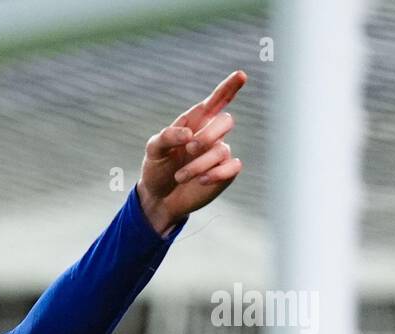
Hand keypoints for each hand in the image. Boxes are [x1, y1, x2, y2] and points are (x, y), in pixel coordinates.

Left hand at [137, 70, 246, 235]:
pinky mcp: (224, 173)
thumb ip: (167, 136)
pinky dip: (216, 173)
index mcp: (194, 122)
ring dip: (198, 164)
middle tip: (189, 149)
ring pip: (222, 149)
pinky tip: (200, 180)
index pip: (215, 101)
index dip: (228, 88)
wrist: (159, 198)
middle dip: (207, 135)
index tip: (241, 75)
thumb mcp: (153, 150)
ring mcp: (219, 153)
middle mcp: (210, 135)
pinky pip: (232, 167)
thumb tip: (189, 134)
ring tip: (179, 176)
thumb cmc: (157, 168)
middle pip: (225, 121)